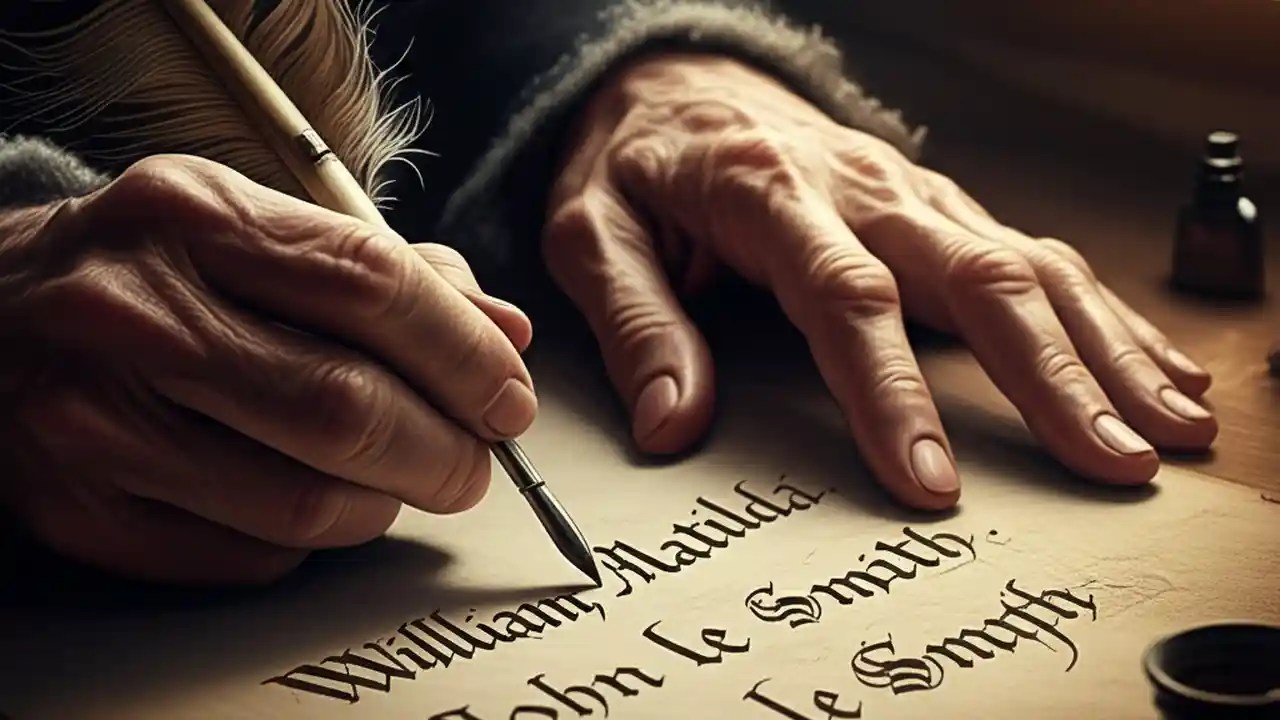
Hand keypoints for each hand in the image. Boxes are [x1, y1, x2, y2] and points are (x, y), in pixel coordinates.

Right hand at [0, 155, 535, 584]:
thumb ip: (389, 274)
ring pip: (307, 500)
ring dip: (386, 502)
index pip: (373, 285)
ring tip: (395, 478)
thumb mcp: (255, 230)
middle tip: (475, 461)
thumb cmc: (152, 271)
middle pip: (348, 407)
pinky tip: (307, 497)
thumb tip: (505, 337)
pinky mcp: (80, 511)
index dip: (465, 354)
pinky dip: (311, 538)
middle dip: (447, 450)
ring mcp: (95, 419)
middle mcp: (134, 311)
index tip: (509, 398)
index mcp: (194, 214)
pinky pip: (251, 555)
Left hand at [543, 53, 1216, 509]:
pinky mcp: (936, 207)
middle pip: (975, 277)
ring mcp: (911, 195)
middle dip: (1051, 377)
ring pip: (1027, 264)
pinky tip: (1154, 365)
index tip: (928, 482)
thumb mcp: (590, 230)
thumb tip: (672, 426)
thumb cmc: (635, 164)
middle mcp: (860, 189)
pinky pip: (1032, 254)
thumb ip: (634, 321)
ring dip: (1104, 349)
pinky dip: (1101, 314)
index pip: (845, 298)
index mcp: (768, 194)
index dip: (891, 392)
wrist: (675, 81)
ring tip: (1168, 429)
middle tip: (1112, 463)